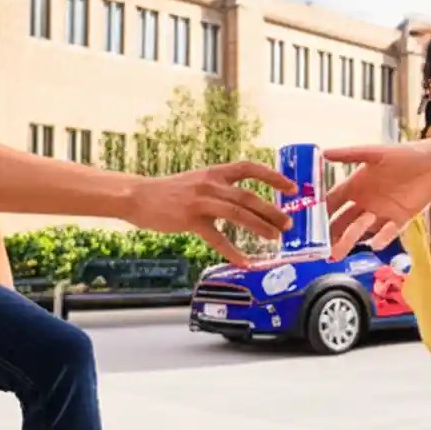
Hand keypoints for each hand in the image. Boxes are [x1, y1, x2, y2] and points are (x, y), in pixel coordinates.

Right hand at [127, 161, 296, 266]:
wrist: (139, 196)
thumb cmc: (169, 192)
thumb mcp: (197, 181)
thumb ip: (219, 187)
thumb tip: (243, 199)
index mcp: (215, 172)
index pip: (250, 168)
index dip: (273, 177)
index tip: (290, 187)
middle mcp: (211, 184)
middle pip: (249, 196)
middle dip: (271, 210)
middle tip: (287, 223)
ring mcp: (201, 202)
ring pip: (238, 213)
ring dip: (259, 226)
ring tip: (274, 236)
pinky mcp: (190, 219)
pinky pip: (216, 238)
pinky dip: (232, 251)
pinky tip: (244, 261)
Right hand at [323, 140, 430, 259]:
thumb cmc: (402, 155)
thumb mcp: (374, 153)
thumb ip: (350, 155)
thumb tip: (324, 152)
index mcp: (356, 187)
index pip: (332, 203)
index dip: (320, 212)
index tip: (306, 223)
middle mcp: (365, 203)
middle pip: (343, 222)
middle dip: (331, 235)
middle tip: (319, 247)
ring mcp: (381, 214)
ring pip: (360, 231)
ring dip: (349, 241)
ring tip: (337, 252)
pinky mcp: (399, 220)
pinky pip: (387, 233)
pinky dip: (381, 238)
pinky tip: (374, 243)